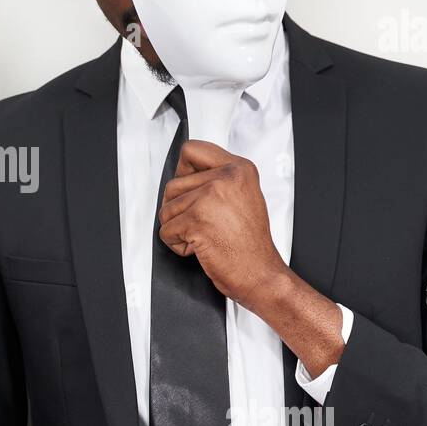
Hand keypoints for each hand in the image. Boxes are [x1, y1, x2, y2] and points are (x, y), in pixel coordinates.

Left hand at [157, 139, 287, 309]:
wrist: (261, 275)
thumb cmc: (249, 244)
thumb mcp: (243, 196)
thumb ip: (218, 179)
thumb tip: (184, 174)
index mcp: (239, 168)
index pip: (192, 150)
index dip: (183, 172)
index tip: (192, 192)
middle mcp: (226, 177)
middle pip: (172, 185)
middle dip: (179, 210)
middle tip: (205, 225)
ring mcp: (211, 197)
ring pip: (166, 209)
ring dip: (179, 229)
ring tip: (206, 237)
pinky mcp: (197, 220)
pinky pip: (166, 231)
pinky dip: (178, 245)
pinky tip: (201, 248)